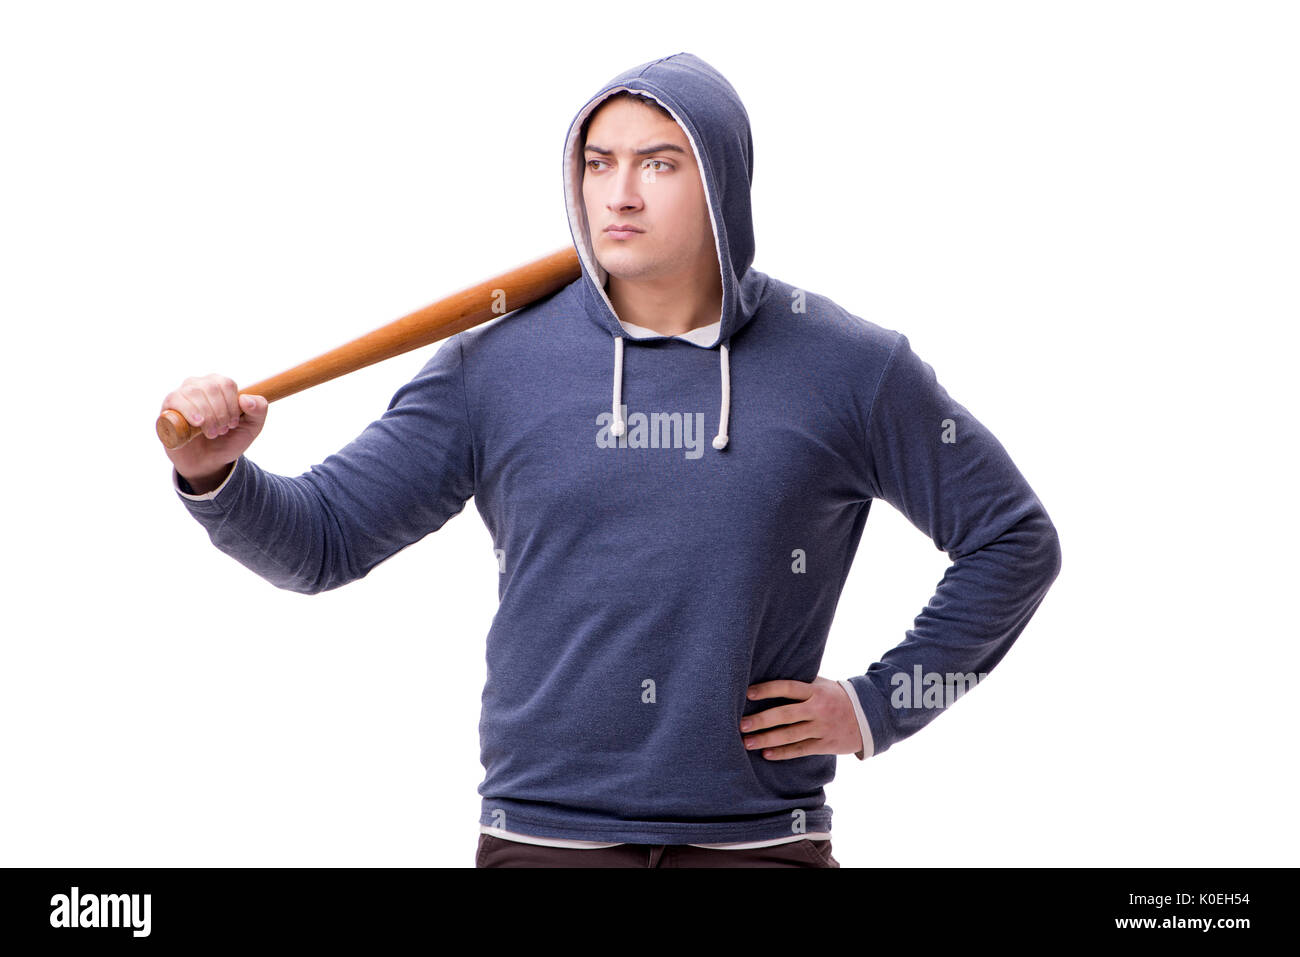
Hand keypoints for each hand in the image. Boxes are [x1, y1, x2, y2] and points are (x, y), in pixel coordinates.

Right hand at [161, 374, 267, 491]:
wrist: (207, 462)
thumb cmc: (229, 440)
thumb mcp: (251, 427)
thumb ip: (259, 410)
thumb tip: (246, 399)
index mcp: (219, 385)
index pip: (227, 384)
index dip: (232, 405)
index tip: (234, 424)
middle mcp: (199, 384)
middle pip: (211, 388)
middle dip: (220, 413)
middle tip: (222, 431)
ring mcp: (182, 394)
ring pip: (194, 393)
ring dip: (207, 415)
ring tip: (212, 433)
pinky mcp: (168, 408)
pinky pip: (176, 400)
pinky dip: (188, 411)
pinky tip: (197, 423)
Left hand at [740, 676, 862, 759]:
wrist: (870, 715)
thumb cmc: (837, 697)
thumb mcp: (822, 685)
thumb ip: (801, 683)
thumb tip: (770, 674)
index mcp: (815, 690)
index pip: (787, 688)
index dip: (767, 690)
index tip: (748, 693)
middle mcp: (817, 709)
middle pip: (785, 714)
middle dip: (762, 720)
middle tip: (741, 724)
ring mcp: (822, 728)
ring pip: (790, 735)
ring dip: (767, 739)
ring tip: (747, 742)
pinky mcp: (826, 745)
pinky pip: (801, 750)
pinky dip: (783, 753)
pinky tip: (767, 754)